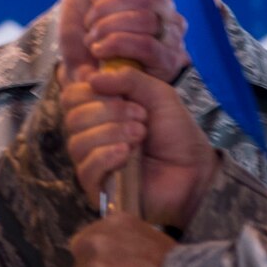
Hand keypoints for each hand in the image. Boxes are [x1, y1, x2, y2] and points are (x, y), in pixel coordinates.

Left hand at [58, 0, 188, 84]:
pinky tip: (99, 50)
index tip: (93, 0)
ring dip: (109, 27)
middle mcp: (169, 15)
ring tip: (92, 40)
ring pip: (145, 20)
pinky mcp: (166, 63)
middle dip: (108, 8)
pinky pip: (146, 45)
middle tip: (89, 23)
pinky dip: (116, 44)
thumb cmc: (85, 32)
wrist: (77, 71)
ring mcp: (172, 39)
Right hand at [62, 65, 216, 224]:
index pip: (72, 98)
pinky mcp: (98, 188)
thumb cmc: (176, 133)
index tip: (119, 92)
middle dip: (108, 111)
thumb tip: (91, 77)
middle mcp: (91, 136)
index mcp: (99, 112)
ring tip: (141, 134)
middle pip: (73, 118)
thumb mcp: (157, 94)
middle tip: (141, 116)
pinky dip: (106, 156)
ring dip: (111, 132)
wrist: (195, 168)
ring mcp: (93, 163)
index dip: (89, 90)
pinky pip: (87, 168)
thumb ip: (129, 79)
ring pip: (78, 143)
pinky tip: (127, 153)